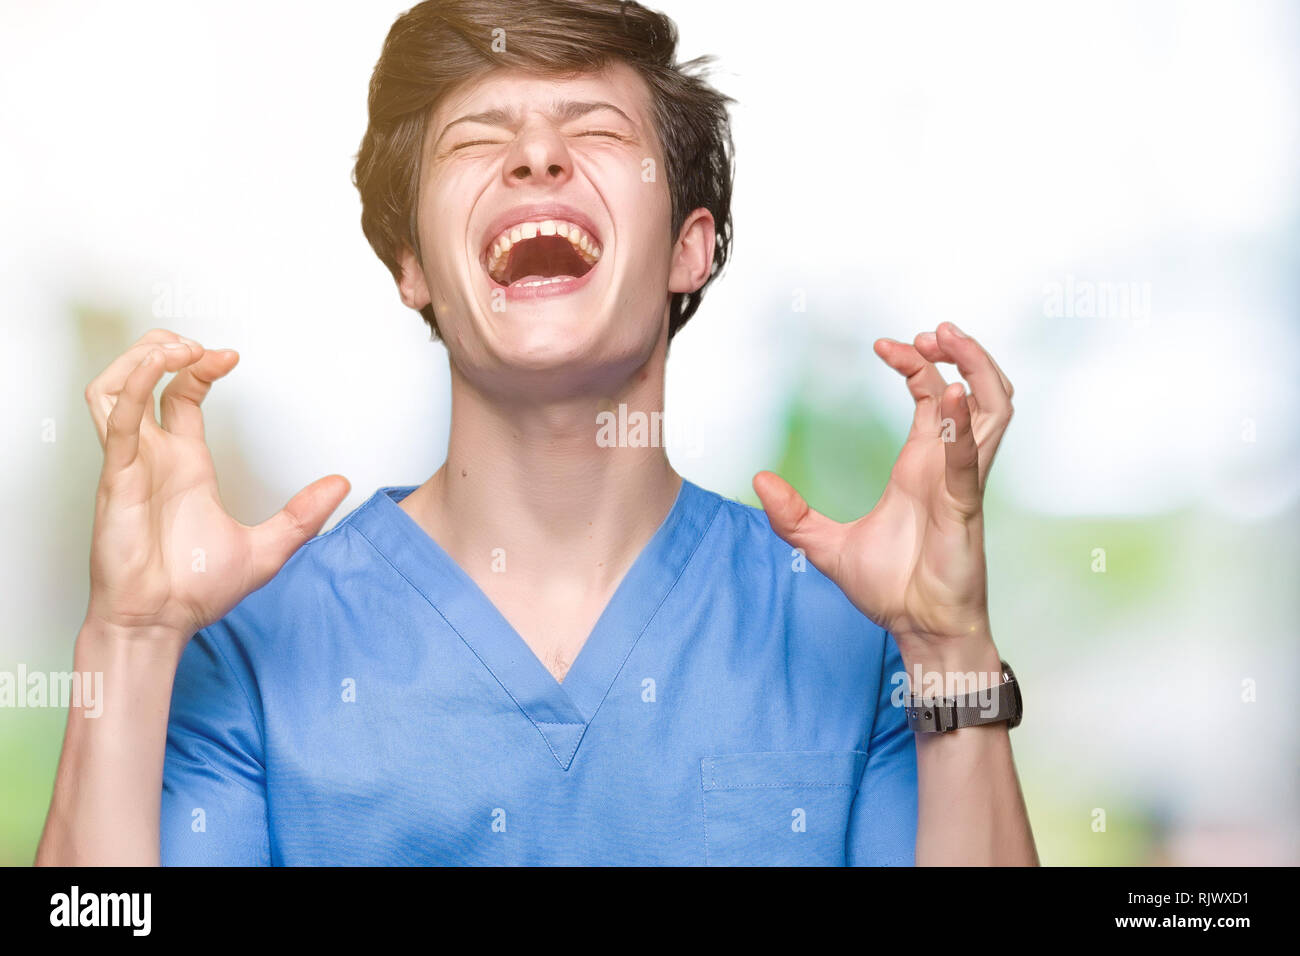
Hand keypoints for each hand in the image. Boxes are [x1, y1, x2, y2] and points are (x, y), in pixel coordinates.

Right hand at [83, 328, 349, 640]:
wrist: (161, 625)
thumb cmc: (196, 590)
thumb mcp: (270, 547)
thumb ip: (305, 514)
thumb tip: (341, 485)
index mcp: (186, 464)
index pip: (182, 396)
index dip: (200, 369)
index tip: (230, 357)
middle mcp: (155, 457)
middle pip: (145, 381)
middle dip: (167, 350)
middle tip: (200, 346)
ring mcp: (131, 465)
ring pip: (113, 390)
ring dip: (140, 361)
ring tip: (175, 349)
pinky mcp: (115, 480)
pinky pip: (113, 424)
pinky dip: (128, 391)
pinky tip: (152, 375)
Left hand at [754, 322, 1013, 676]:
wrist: (919, 631)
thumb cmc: (891, 589)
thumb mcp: (826, 547)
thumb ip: (793, 515)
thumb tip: (759, 480)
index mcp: (922, 464)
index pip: (931, 395)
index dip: (916, 363)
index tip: (883, 345)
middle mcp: (949, 466)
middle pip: (976, 391)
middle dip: (961, 352)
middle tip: (932, 331)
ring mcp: (962, 484)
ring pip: (994, 412)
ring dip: (977, 371)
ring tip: (950, 342)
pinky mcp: (965, 510)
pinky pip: (969, 461)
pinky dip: (961, 428)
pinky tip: (948, 398)